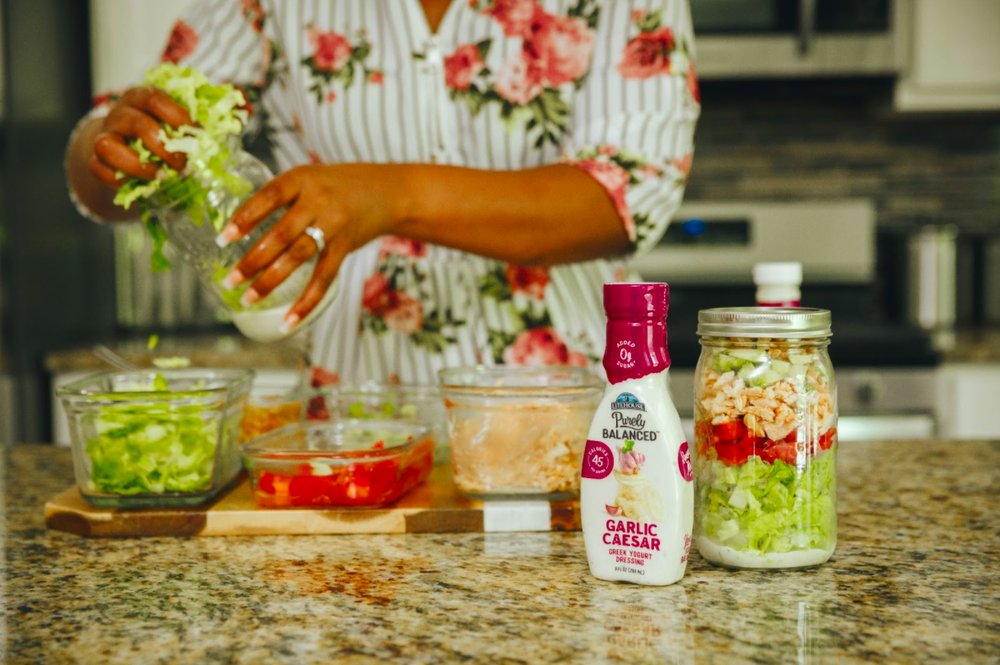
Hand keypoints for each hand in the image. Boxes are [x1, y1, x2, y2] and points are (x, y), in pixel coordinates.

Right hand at [87, 87, 192, 187]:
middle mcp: (119, 114)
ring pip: (108, 146)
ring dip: (139, 166)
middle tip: (183, 164)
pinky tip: (144, 183)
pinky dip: (122, 180)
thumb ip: (187, 125)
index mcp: (140, 98)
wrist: (122, 141)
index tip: (199, 135)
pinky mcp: (95, 159)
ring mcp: (104, 135)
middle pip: (137, 124)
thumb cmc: (155, 130)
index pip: (155, 99)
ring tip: (161, 176)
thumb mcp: (170, 120)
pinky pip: (99, 169)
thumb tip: (212, 138)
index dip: (179, 117)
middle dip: (165, 148)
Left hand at [219, 164, 403, 329]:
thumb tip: (241, 228)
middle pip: (281, 234)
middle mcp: (318, 201)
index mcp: (302, 179)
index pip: (268, 197)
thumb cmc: (337, 186)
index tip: (224, 238)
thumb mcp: (309, 179)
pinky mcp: (345, 247)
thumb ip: (282, 199)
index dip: (245, 218)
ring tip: (248, 299)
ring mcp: (333, 225)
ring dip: (270, 280)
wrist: (387, 193)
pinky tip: (289, 320)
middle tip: (230, 281)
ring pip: (298, 257)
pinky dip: (306, 301)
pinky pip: (323, 278)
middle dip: (253, 260)